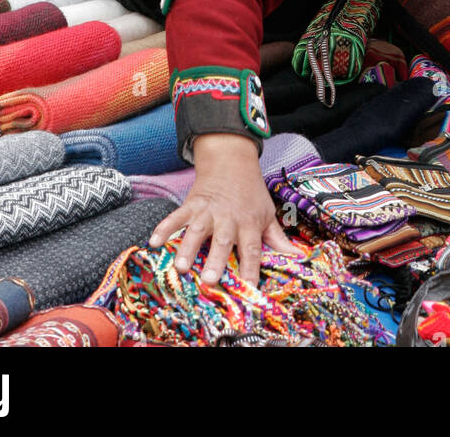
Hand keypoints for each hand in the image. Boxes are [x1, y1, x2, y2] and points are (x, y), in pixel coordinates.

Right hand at [148, 133, 297, 286]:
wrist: (232, 161)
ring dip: (188, 248)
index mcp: (249, 223)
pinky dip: (164, 228)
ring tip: (180, 267)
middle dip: (216, 261)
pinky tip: (153, 241)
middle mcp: (228, 218)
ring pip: (197, 230)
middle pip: (223, 241)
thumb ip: (277, 238)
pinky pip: (176, 217)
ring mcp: (208, 210)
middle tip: (209, 280)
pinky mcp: (191, 203)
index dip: (251, 268)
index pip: (252, 248)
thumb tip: (296, 257)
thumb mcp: (267, 212)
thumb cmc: (251, 193)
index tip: (248, 288)